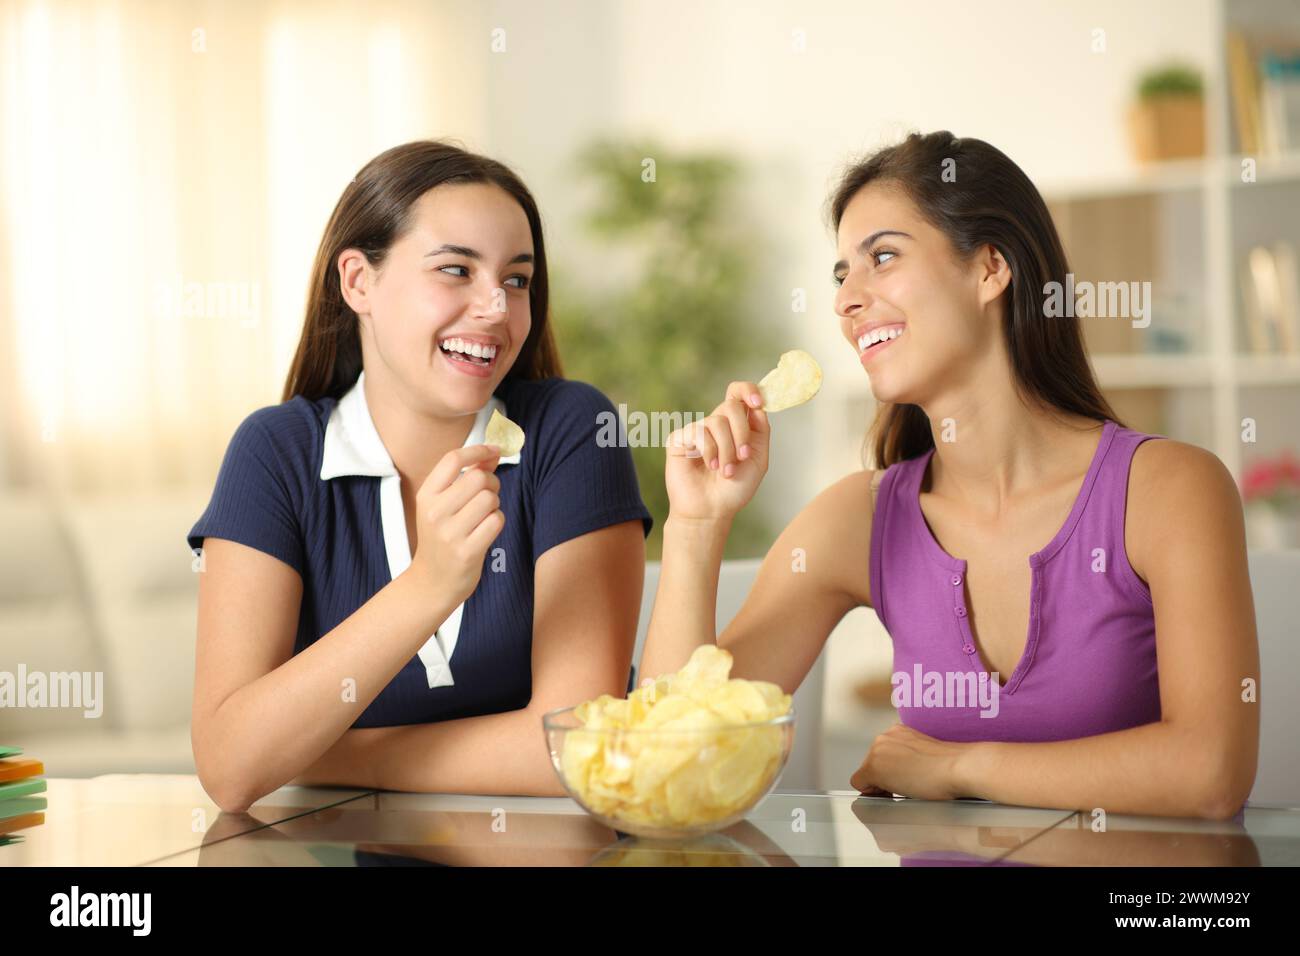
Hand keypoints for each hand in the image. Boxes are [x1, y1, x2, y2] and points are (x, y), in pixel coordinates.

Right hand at [407, 444, 504, 606]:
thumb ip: (465, 477)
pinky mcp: (467, 551)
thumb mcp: (442, 505)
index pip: (453, 459)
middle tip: (488, 494)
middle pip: (478, 477)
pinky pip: (496, 521)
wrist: (431, 582)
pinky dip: (497, 521)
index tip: (494, 451)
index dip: (478, 450)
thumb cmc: (442, 537)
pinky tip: (486, 529)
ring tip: (485, 514)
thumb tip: (492, 453)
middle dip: (492, 482)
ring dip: (495, 504)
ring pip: (490, 498)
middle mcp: (435, 512)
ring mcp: (450, 533)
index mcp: (426, 495)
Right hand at [665, 381, 770, 520]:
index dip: (749, 391)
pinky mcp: (679, 439)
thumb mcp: (758, 459)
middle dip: (742, 432)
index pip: (739, 394)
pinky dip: (710, 451)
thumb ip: (760, 430)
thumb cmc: (734, 489)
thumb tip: (758, 406)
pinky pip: (699, 432)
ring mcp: (697, 431)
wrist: (712, 511)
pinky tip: (710, 466)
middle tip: (743, 455)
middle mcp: (715, 424)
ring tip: (726, 471)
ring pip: (717, 422)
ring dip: (727, 449)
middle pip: (731, 405)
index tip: (759, 403)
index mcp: (736, 426)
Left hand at [850, 722, 969, 801]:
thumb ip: (910, 757)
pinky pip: (860, 783)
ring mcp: (877, 751)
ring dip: (880, 785)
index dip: (890, 773)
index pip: (882, 755)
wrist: (957, 767)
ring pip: (866, 774)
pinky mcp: (873, 767)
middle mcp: (884, 736)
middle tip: (904, 788)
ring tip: (903, 790)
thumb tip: (904, 772)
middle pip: (872, 764)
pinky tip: (892, 794)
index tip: (903, 780)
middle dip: (884, 778)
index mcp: (899, 731)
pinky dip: (872, 793)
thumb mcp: (925, 754)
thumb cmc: (951, 765)